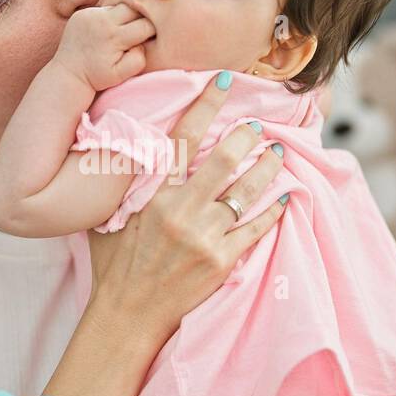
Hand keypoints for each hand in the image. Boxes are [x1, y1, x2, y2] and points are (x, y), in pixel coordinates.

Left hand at [49, 3, 154, 91]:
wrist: (69, 73)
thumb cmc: (97, 77)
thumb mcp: (120, 75)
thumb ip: (138, 59)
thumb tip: (143, 42)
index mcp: (114, 36)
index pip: (146, 25)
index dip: (152, 32)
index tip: (150, 39)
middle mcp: (102, 20)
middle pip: (135, 8)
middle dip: (142, 18)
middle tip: (141, 30)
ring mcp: (91, 14)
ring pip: (121, 6)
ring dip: (126, 16)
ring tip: (125, 30)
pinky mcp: (83, 12)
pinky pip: (106, 8)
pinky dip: (112, 16)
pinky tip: (108, 29)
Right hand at [87, 70, 288, 340]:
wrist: (127, 314)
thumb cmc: (115, 266)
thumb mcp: (110, 217)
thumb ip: (125, 184)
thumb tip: (127, 148)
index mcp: (154, 194)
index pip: (183, 137)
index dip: (206, 105)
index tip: (224, 81)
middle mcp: (181, 210)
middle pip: (223, 159)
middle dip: (245, 136)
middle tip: (258, 123)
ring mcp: (204, 236)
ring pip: (246, 191)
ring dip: (266, 168)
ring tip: (277, 153)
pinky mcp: (222, 261)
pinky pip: (256, 229)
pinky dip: (273, 211)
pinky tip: (284, 197)